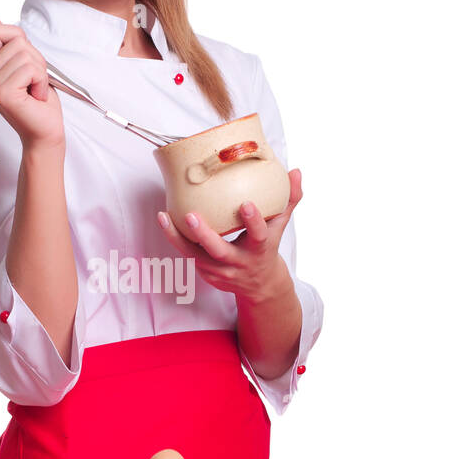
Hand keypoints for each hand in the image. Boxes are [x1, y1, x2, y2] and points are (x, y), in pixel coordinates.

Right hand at [0, 14, 65, 151]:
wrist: (44, 129)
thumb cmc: (36, 98)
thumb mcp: (22, 61)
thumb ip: (5, 40)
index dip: (18, 40)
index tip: (24, 62)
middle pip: (14, 41)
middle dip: (33, 58)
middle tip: (32, 81)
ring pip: (24, 55)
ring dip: (39, 72)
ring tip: (34, 90)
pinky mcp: (2, 94)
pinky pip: (30, 69)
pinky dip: (41, 81)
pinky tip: (36, 96)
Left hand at [156, 170, 302, 302]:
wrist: (260, 286)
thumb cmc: (268, 248)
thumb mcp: (280, 226)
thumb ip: (289, 199)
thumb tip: (295, 171)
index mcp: (260, 250)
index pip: (259, 236)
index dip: (253, 222)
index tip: (246, 205)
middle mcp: (239, 263)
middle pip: (219, 252)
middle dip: (204, 235)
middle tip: (191, 215)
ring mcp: (220, 271)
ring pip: (195, 256)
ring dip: (177, 237)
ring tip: (164, 216)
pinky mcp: (206, 274)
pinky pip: (188, 256)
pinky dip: (176, 240)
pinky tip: (166, 221)